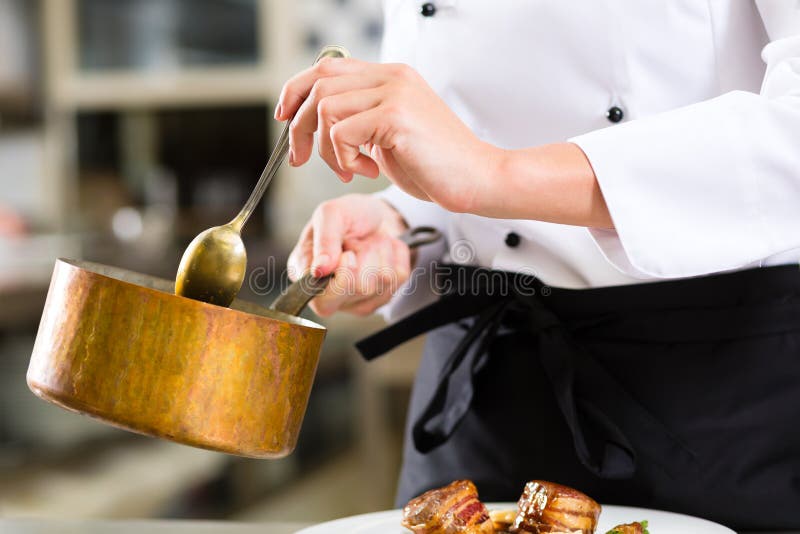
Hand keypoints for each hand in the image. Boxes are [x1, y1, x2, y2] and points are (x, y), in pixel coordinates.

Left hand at [276, 58, 502, 212]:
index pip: (327, 67)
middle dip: (298, 126)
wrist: (478, 179)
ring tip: (349, 169)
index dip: (296, 90)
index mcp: (391, 77)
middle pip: (318, 83)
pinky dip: (343, 158)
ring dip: (325, 149)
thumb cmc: (437, 165)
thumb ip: (361, 122)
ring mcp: (395, 93)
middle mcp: (392, 77)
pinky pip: (340, 133)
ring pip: (325, 108)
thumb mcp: (389, 136)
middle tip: (300, 158)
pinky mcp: (395, 115)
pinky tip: (368, 171)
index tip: (285, 118)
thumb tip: (319, 125)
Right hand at [287, 194, 411, 316]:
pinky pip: (399, 277)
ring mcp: (358, 301)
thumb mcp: (331, 214)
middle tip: (355, 241)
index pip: (324, 299)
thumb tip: (319, 270)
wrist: (374, 214)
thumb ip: (324, 240)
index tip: (348, 252)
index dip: (343, 274)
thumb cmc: (347, 215)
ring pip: (382, 282)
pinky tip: (382, 249)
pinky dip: (395, 254)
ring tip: (367, 242)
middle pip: (360, 288)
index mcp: (307, 278)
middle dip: (365, 255)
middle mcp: (329, 296)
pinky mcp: (384, 296)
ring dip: (379, 251)